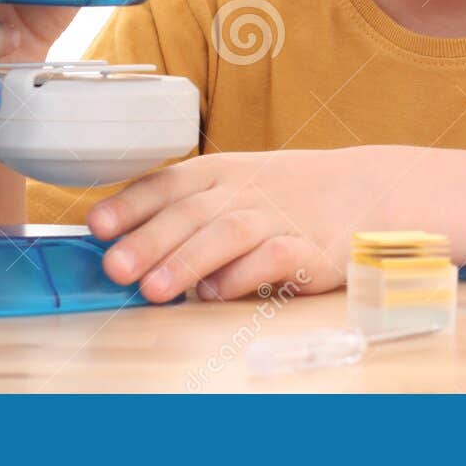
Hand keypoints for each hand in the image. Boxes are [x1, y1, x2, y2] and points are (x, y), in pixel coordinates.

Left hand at [85, 147, 395, 301]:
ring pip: (227, 233)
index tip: (97, 225)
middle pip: (192, 211)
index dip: (131, 204)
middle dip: (150, 240)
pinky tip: (217, 294)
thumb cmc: (287, 194)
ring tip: (153, 289)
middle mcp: (245, 191)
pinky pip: (274, 258)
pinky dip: (244, 275)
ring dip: (187, 261)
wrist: (368, 189)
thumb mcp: (236, 185)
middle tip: (115, 268)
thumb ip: (186, 212)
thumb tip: (121, 248)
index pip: (169, 183)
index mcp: (221, 171)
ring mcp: (278, 217)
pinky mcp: (310, 248)